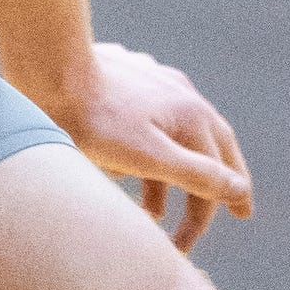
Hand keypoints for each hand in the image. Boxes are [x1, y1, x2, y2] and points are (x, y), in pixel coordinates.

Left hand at [43, 41, 251, 251]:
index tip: (240, 219)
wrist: (49, 70)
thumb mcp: (148, 156)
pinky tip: (125, 168)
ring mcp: (153, 84)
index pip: (219, 170)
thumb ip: (195, 174)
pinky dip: (144, 152)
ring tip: (155, 213)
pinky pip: (145, 123)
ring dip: (170, 177)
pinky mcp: (122, 82)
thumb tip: (239, 190)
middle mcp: (181, 94)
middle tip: (232, 208)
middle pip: (210, 147)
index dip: (227, 199)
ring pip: (174, 136)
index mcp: (192, 115)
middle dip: (218, 181)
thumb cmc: (95, 121)